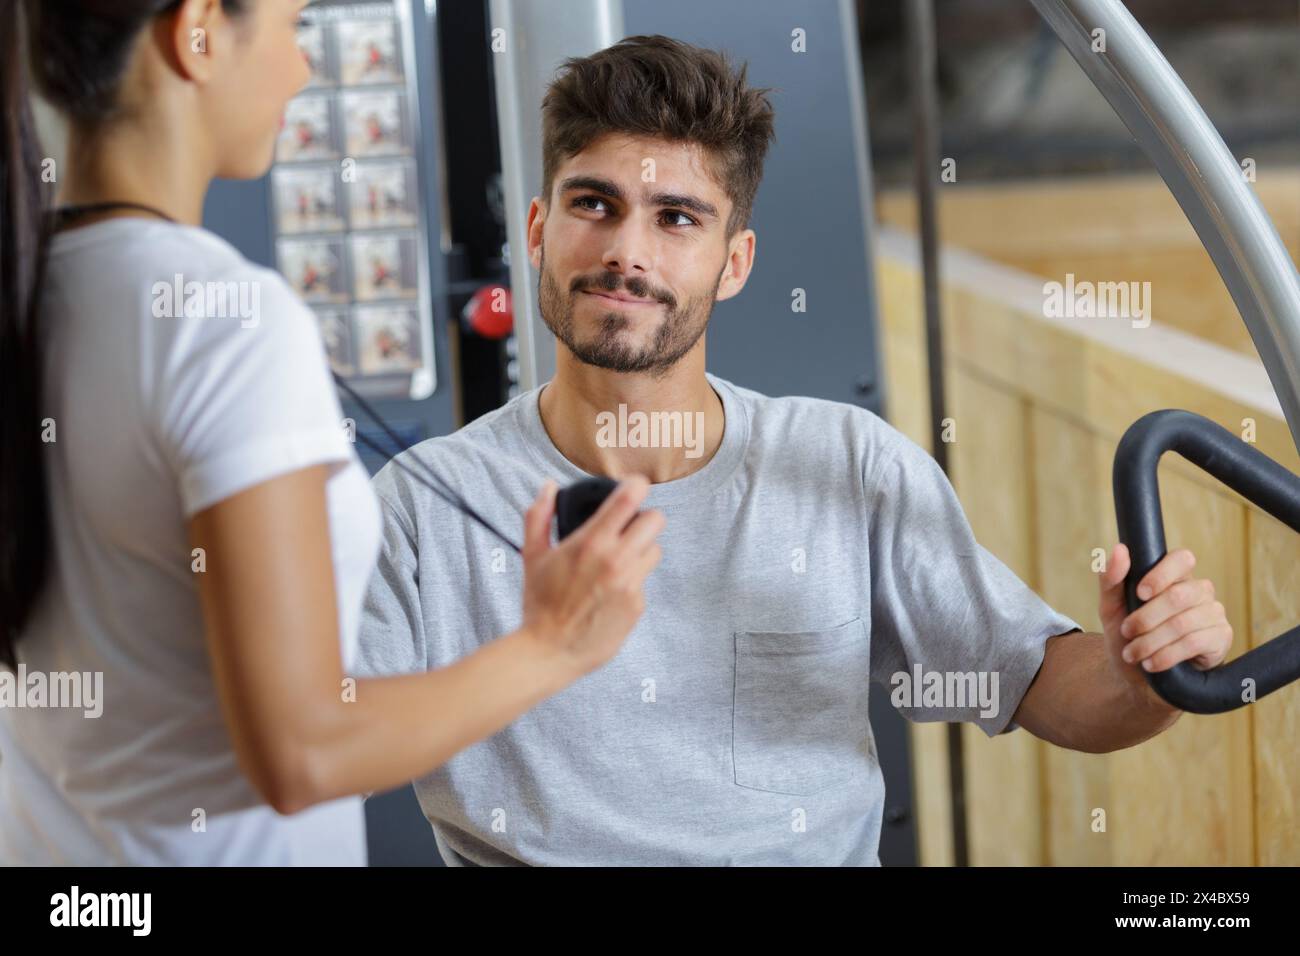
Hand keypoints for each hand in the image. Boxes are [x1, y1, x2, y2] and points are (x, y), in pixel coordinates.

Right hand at [519, 476, 664, 676]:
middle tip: (631, 527)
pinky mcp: (637, 605)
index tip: (634, 487)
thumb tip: (548, 487)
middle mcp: (616, 560)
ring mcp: (630, 583)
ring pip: (655, 550)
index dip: (637, 486)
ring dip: (642, 550)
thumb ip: (539, 516)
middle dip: (645, 519)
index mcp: (591, 542)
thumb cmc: (539, 603)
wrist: (549, 650)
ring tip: (620, 560)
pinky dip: (633, 581)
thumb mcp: (532, 555)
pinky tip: (611, 591)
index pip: (630, 499)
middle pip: (656, 520)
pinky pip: (644, 581)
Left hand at [1097, 543, 1233, 697]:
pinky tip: (1151, 664)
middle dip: (1146, 617)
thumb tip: (1121, 549)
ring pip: (1183, 622)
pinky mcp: (1221, 638)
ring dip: (1151, 641)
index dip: (1162, 574)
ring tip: (1132, 653)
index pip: (1182, 559)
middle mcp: (1199, 591)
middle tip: (1126, 632)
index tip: (1139, 593)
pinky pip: (1195, 642)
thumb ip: (1111, 579)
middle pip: (1179, 595)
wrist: (1136, 676)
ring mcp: (1213, 614)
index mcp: (1175, 577)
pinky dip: (1166, 655)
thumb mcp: (1111, 607)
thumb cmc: (1126, 635)